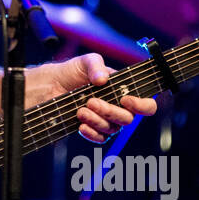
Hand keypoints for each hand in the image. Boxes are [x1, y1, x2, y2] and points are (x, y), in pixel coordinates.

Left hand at [27, 53, 157, 143]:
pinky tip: (80, 124)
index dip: (142, 105)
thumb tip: (103, 80)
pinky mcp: (93, 129)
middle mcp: (118, 107)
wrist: (52, 85)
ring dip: (97, 120)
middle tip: (91, 101)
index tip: (126, 99)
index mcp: (123, 91)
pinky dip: (91, 133)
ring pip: (112, 129)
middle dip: (110, 111)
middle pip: (128, 119)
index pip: (146, 104)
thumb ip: (96, 65)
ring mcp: (106, 120)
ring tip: (80, 109)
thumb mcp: (85, 61)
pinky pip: (100, 138)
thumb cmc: (73, 71)